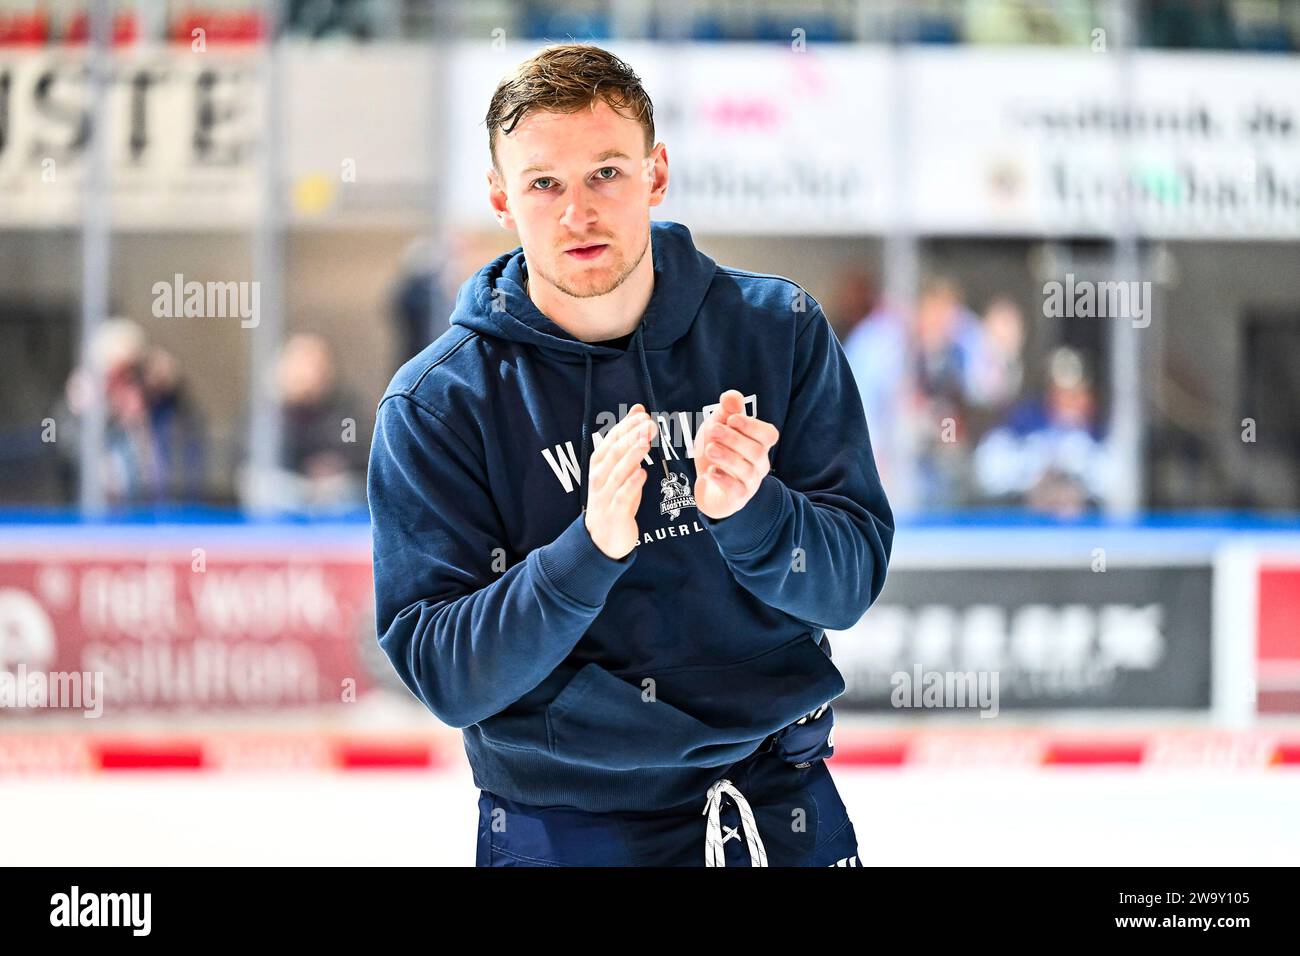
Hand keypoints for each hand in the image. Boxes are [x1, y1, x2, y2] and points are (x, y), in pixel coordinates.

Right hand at [584, 403, 655, 558]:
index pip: (612, 440)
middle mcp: (599, 477)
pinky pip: (621, 497)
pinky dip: (631, 485)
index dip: (626, 426)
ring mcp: (604, 495)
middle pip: (614, 453)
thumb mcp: (621, 467)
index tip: (643, 415)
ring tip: (645, 442)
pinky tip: (642, 473)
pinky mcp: (613, 513)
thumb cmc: (614, 497)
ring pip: (617, 472)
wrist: (603, 538)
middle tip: (648, 424)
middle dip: (631, 437)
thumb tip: (639, 410)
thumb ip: (628, 440)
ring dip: (631, 456)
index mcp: (600, 463)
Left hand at [693, 389, 779, 519]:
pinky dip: (724, 480)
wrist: (708, 486)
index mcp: (758, 444)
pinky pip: (737, 490)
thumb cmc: (718, 452)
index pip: (769, 435)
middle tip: (713, 430)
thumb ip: (726, 410)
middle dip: (734, 438)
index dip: (752, 426)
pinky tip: (710, 471)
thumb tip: (731, 396)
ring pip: (747, 470)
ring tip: (709, 449)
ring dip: (727, 457)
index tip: (731, 418)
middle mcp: (759, 464)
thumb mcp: (718, 427)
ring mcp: (750, 482)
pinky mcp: (737, 498)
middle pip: (757, 451)